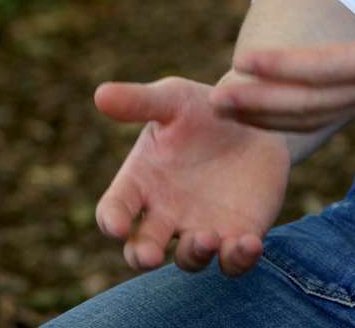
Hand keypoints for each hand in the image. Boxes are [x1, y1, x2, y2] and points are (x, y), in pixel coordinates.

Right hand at [93, 75, 291, 275]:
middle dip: (142, 255)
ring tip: (206, 237)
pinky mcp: (238, 234)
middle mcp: (166, 213)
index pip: (114, 209)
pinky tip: (249, 243)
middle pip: (142, 248)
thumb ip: (139, 102)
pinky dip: (239, 258)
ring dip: (194, 254)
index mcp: (142, 182)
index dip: (111, 220)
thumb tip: (100, 93)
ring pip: (188, 258)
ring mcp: (201, 228)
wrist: (255, 117)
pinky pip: (234, 260)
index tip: (115, 225)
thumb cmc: (203, 109)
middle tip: (150, 255)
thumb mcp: (173, 100)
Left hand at [211, 0, 354, 132]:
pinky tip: (256, 110)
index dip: (282, 67)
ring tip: (224, 107)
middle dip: (261, 103)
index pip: (324, 69)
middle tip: (215, 100)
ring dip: (266, 115)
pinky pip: (320, 115)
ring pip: (312, 117)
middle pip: (310, 106)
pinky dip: (284, 117)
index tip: (243, 60)